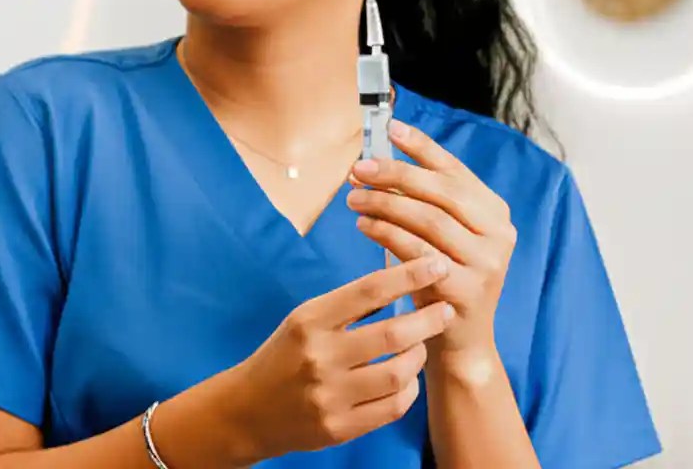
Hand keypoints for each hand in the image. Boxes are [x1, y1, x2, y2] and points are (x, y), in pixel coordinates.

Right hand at [228, 255, 454, 461]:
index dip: (409, 275)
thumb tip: (400, 277)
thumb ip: (348, 305)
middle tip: (445, 309)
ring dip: (419, 356)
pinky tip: (408, 378)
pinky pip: (393, 407)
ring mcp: (330, 396)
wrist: (247, 410)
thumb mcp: (305, 319)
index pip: (369, 291)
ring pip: (399, 373)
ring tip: (422, 346)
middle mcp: (319, 357)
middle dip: (429, 318)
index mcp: (310, 321)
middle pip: (393, 334)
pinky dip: (409, 389)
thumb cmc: (285, 355)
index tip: (436, 264)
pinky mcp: (339, 428)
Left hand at [346, 119, 516, 369]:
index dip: (423, 147)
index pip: (456, 171)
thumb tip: (374, 163)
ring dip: (385, 203)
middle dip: (396, 174)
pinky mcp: (466, 289)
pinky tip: (363, 225)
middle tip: (360, 168)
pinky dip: (387, 234)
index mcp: (495, 213)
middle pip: (441, 193)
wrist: (458, 341)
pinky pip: (418, 253)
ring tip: (353, 197)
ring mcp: (487, 263)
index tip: (391, 128)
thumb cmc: (442, 279)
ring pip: (428, 220)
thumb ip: (422, 202)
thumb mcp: (441, 237)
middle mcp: (499, 234)